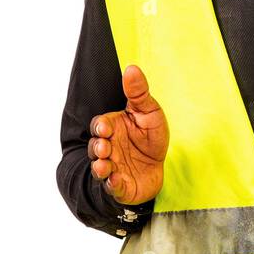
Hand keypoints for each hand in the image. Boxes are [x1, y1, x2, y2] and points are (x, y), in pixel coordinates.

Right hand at [88, 64, 168, 205]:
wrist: (158, 166)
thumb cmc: (150, 137)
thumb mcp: (149, 112)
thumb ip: (139, 93)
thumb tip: (132, 67)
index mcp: (113, 128)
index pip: (100, 125)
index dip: (100, 126)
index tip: (105, 127)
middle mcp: (108, 148)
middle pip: (96, 147)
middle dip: (97, 147)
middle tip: (103, 147)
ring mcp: (112, 167)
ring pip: (99, 168)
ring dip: (100, 167)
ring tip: (104, 165)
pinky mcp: (120, 186)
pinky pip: (112, 187)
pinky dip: (112, 184)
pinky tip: (116, 180)